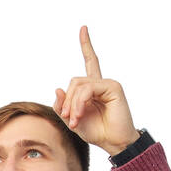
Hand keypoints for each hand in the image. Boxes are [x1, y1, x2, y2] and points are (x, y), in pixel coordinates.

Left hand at [53, 25, 140, 155]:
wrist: (113, 142)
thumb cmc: (96, 131)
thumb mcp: (72, 120)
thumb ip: (63, 106)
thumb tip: (57, 88)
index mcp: (93, 88)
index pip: (90, 61)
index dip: (86, 45)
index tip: (83, 28)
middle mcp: (101, 83)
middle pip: (74, 81)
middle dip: (66, 101)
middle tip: (67, 118)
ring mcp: (108, 83)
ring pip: (79, 85)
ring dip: (72, 104)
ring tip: (73, 120)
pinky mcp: (113, 87)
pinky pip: (88, 89)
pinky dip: (79, 103)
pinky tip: (79, 116)